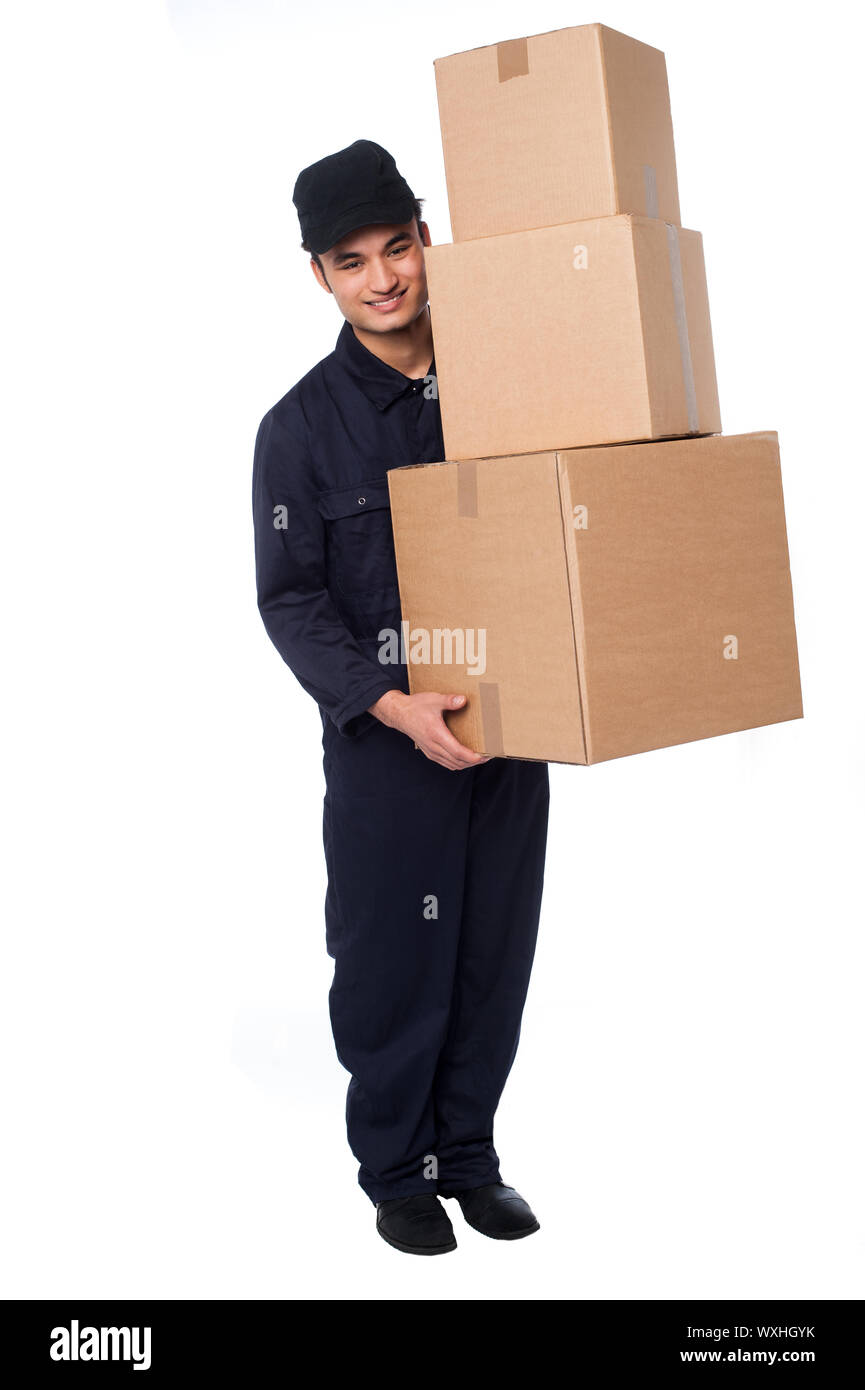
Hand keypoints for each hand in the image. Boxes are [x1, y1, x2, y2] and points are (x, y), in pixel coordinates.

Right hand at [369, 691, 493, 770]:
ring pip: (452, 765)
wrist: (399, 714)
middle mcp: (433, 746)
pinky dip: (458, 763)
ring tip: (479, 757)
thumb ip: (449, 700)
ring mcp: (431, 751)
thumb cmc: (416, 706)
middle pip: (458, 762)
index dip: (473, 757)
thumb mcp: (434, 700)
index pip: (458, 752)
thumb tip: (463, 700)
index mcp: (436, 735)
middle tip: (488, 755)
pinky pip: (446, 763)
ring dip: (467, 764)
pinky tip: (465, 757)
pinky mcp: (429, 752)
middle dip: (474, 761)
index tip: (485, 755)